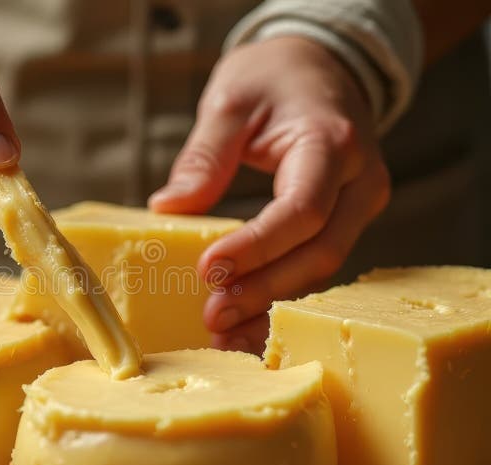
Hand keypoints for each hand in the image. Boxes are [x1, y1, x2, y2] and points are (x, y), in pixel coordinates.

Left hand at [149, 37, 390, 353]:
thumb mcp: (231, 100)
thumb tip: (169, 208)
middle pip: (319, 251)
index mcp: (333, 144)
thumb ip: (204, 156)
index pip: (301, 210)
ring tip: (222, 331)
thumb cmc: (275, 77)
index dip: (256, 247)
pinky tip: (247, 321)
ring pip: (321, 268)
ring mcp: (358, 205)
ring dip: (271, 303)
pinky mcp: (345, 221)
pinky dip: (280, 294)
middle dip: (263, 289)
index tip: (208, 270)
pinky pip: (315, 265)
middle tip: (211, 315)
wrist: (322, 67)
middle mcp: (360, 181)